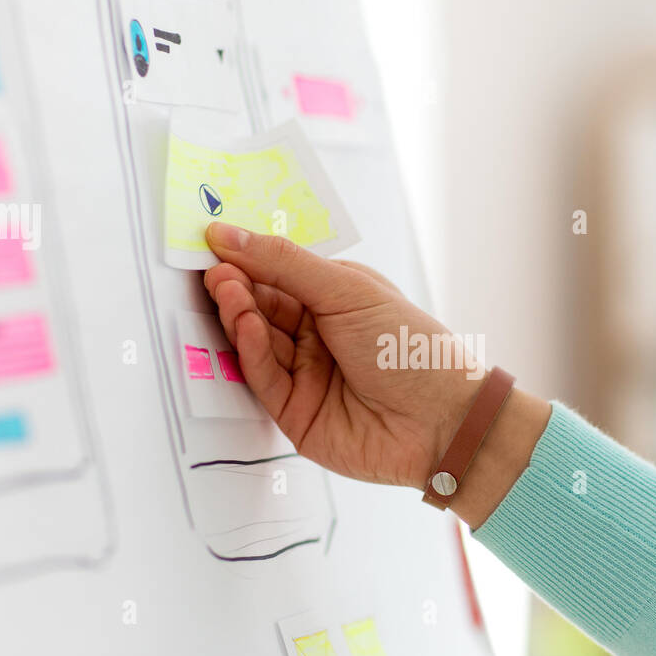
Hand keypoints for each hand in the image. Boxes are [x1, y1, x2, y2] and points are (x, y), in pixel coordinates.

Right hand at [203, 222, 479, 487]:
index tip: (214, 246)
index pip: (276, 277)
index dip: (246, 263)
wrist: (441, 420)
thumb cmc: (409, 346)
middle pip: (260, 309)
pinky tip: (248, 326)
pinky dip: (251, 352)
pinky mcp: (294, 414)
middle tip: (214, 273)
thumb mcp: (348, 290)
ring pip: (255, 344)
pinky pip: (263, 379)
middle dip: (236, 289)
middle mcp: (315, 337)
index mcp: (333, 300)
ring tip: (227, 293)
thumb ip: (284, 264)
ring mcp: (304, 376)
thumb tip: (228, 236)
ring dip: (239, 317)